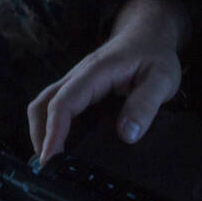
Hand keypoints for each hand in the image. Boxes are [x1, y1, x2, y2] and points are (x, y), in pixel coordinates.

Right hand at [28, 0, 188, 163]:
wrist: (148, 33)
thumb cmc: (154, 54)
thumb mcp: (162, 79)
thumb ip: (145, 105)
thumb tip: (127, 134)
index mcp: (94, 72)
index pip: (63, 103)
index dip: (53, 132)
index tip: (50, 158)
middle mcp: (78, 76)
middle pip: (42, 104)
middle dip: (39, 136)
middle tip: (48, 167)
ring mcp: (76, 82)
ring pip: (45, 105)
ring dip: (43, 131)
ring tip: (53, 161)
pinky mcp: (80, 89)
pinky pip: (58, 107)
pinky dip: (54, 127)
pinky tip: (65, 146)